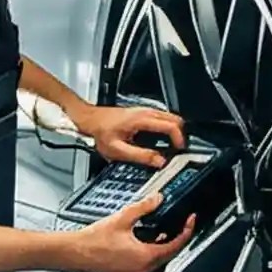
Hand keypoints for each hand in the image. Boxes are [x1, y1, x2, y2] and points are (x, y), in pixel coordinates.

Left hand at [68, 103, 184, 167]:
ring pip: (170, 117)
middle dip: (180, 135)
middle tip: (178, 150)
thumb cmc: (100, 132)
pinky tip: (160, 139)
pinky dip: (167, 128)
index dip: (180, 139)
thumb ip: (141, 156)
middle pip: (175, 119)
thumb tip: (159, 161)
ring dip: (174, 131)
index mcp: (142, 120)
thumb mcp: (118, 150)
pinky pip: (162, 118)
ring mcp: (144, 110)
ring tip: (170, 146)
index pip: (171, 126)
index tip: (179, 151)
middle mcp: (145, 112)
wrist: (90, 120)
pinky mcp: (142, 112)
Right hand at [68, 194, 195, 271]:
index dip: (186, 232)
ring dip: (163, 246)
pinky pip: (146, 264)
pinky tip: (144, 241)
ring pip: (158, 260)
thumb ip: (143, 207)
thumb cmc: (93, 241)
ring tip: (163, 230)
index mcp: (145, 256)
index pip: (175, 245)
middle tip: (180, 225)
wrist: (75, 253)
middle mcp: (143, 269)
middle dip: (176, 239)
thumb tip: (157, 199)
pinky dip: (150, 252)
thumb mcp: (122, 218)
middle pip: (169, 254)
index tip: (190, 221)